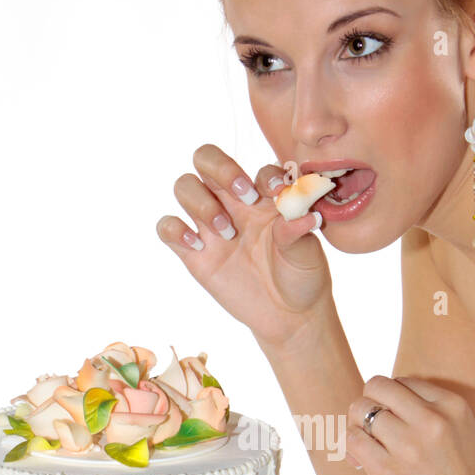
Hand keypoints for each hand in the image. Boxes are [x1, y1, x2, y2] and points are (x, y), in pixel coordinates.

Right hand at [156, 144, 332, 351]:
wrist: (287, 315)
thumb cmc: (301, 276)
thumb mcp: (307, 254)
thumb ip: (298, 231)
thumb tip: (302, 213)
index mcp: (265, 197)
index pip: (256, 168)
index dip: (264, 176)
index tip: (276, 196)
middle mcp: (234, 204)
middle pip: (206, 159)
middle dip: (220, 168)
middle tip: (241, 197)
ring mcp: (211, 226)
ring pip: (184, 186)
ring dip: (201, 202)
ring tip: (227, 232)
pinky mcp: (194, 253)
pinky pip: (167, 227)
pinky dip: (174, 230)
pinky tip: (198, 246)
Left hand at [345, 375, 474, 474]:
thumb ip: (451, 414)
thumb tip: (418, 403)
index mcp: (452, 406)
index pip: (402, 381)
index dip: (391, 399)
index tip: (393, 422)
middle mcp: (430, 419)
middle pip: (377, 386)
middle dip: (369, 403)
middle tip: (372, 428)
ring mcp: (408, 445)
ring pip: (360, 410)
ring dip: (357, 427)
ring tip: (366, 447)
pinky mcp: (387, 471)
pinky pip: (353, 439)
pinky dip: (351, 447)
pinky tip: (360, 463)